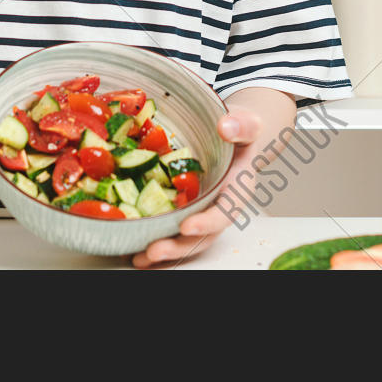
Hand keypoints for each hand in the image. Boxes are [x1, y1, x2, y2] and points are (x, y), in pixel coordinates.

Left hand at [131, 87, 295, 268]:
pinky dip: (153, 242)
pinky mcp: (183, 210)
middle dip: (179, 246)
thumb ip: (242, 125)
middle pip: (202, 236)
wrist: (232, 136)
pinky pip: (171, 231)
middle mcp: (218, 207)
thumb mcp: (248, 123)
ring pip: (185, 240)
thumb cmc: (239, 132)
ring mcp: (200, 212)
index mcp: (237, 189)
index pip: (225, 211)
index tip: (187, 226)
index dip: (207, 222)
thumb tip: (226, 127)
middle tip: (154, 250)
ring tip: (140, 258)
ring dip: (164, 251)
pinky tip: (133, 250)